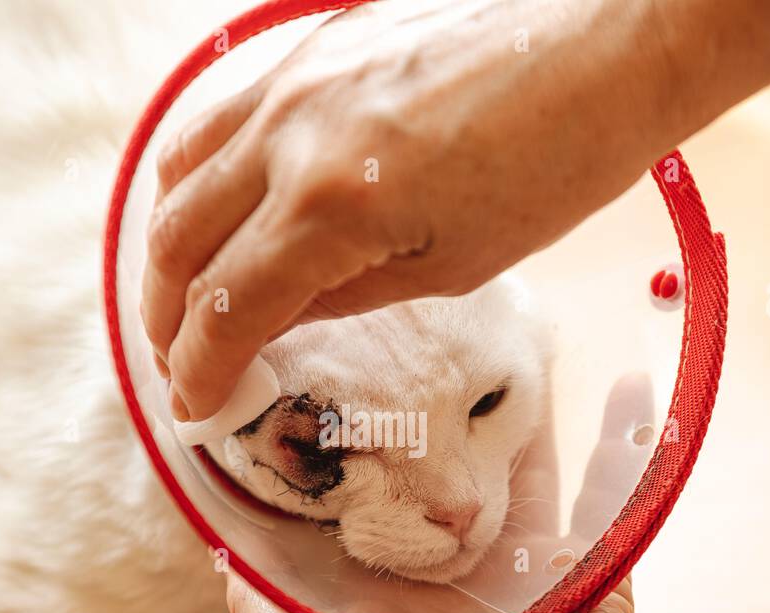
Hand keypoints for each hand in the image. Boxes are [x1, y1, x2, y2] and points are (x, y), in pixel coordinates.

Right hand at [142, 0, 679, 420]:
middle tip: (179, 365)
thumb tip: (274, 318)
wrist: (603, 45)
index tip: (195, 409)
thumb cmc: (554, 165)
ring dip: (169, 247)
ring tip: (184, 296)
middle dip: (166, 319)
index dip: (200, 371)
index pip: (227, 306)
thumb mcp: (452, 265)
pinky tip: (217, 205)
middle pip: (178, 241)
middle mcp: (288, 135)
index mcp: (330, 206)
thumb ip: (343, 294)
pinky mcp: (310, 47)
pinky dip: (198, 176)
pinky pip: (218, 117)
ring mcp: (292, 79)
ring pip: (179, 172)